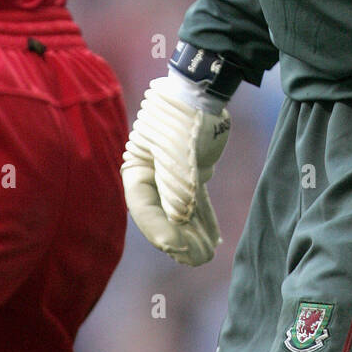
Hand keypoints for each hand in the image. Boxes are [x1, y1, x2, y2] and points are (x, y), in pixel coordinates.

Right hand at [122, 78, 230, 264]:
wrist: (202, 91)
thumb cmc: (182, 117)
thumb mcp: (177, 151)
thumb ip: (177, 185)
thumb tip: (180, 220)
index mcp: (138, 170)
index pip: (145, 209)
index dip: (159, 231)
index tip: (178, 247)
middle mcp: (152, 177)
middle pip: (163, 216)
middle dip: (179, 240)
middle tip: (197, 260)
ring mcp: (172, 176)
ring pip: (181, 213)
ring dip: (193, 234)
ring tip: (206, 257)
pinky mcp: (192, 174)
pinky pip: (197, 203)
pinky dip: (204, 220)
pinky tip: (213, 239)